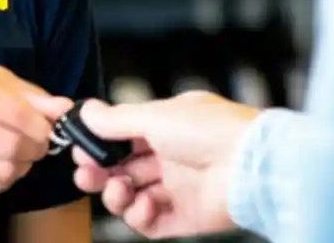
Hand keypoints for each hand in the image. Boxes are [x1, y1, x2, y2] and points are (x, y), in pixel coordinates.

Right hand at [0, 64, 71, 198]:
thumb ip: (28, 93)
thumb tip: (64, 108)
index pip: (17, 114)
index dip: (42, 127)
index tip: (47, 131)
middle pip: (12, 147)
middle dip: (34, 150)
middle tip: (35, 145)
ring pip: (2, 172)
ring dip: (18, 166)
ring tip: (12, 153)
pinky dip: (0, 179)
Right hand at [71, 92, 259, 238]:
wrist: (252, 165)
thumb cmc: (212, 130)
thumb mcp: (155, 115)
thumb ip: (117, 119)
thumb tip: (87, 111)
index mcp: (166, 127)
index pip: (122, 137)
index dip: (99, 144)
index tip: (81, 148)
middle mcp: (171, 157)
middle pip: (122, 169)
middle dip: (99, 172)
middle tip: (87, 174)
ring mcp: (178, 188)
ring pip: (132, 197)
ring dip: (116, 195)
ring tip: (119, 190)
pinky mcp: (186, 216)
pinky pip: (151, 223)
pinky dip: (140, 217)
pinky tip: (145, 203)